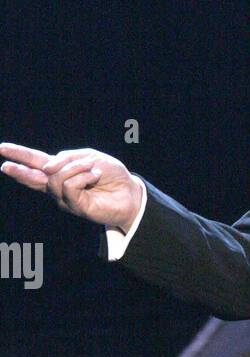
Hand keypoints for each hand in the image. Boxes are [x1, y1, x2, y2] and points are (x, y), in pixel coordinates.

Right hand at [0, 142, 141, 231]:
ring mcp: (66, 198)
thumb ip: (67, 158)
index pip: (36, 162)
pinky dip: (83, 177)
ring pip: (57, 177)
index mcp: (61, 170)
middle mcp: (59, 186)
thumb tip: (47, 167)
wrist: (129, 192)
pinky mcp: (75, 207)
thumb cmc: (110, 175)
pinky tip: (95, 178)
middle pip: (33, 177)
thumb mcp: (88, 157)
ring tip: (93, 171)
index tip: (2, 149)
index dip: (19, 155)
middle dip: (19, 170)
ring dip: (77, 168)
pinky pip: (70, 185)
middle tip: (5, 165)